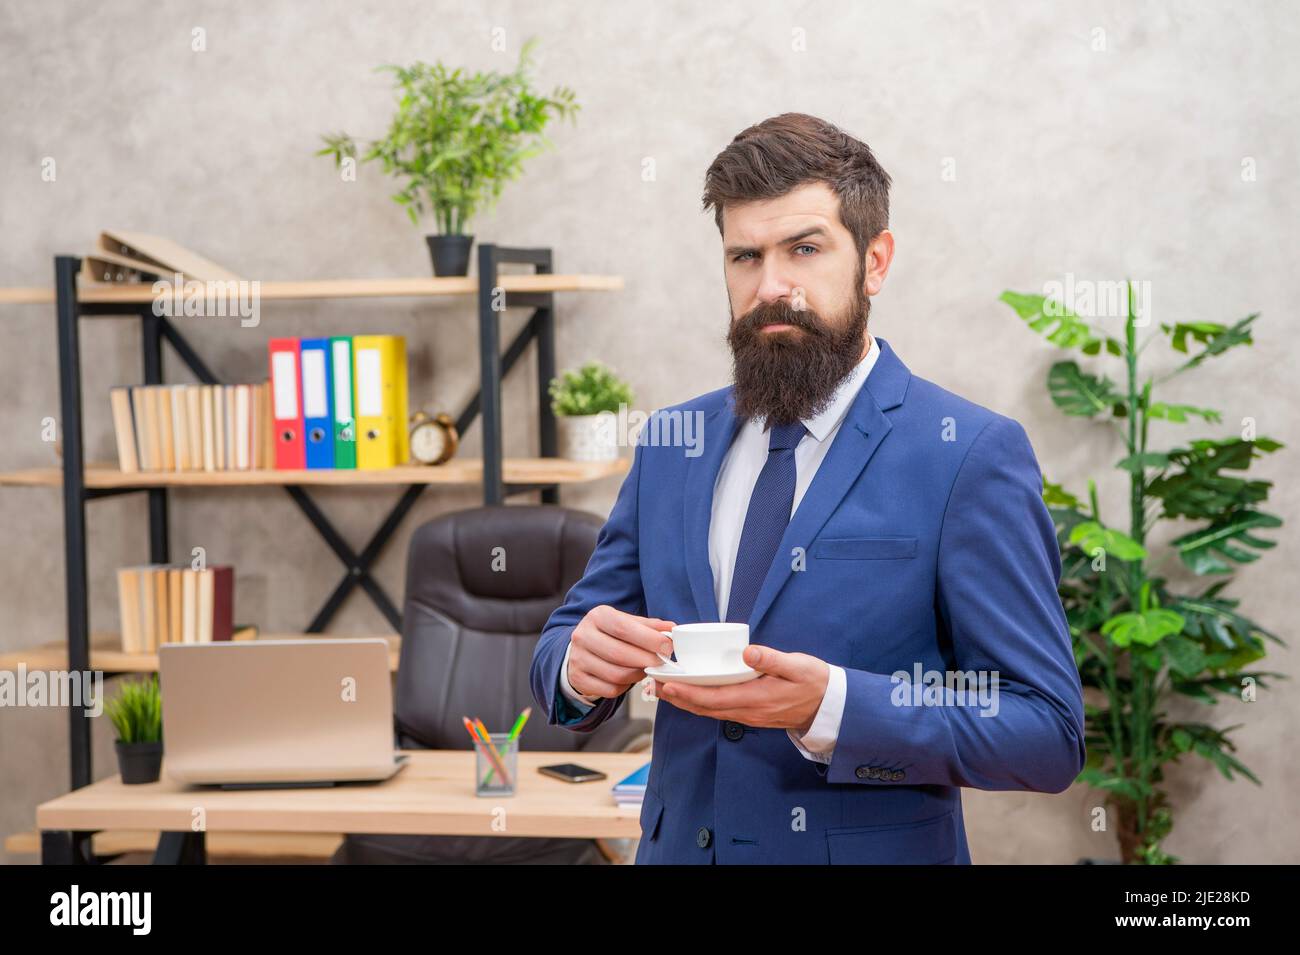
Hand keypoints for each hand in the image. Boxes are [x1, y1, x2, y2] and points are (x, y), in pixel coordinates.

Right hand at [567, 605, 675, 699]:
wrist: (582, 650)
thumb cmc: (610, 635)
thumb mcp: (627, 623)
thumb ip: (650, 626)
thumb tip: (671, 629)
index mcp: (597, 616)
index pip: (624, 628)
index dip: (649, 639)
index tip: (667, 646)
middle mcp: (583, 636)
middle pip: (619, 653)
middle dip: (647, 660)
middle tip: (662, 662)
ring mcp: (578, 659)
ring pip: (616, 675)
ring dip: (638, 674)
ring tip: (646, 669)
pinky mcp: (579, 679)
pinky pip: (610, 689)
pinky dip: (626, 687)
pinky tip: (630, 678)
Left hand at [653, 645, 828, 733]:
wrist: (829, 706)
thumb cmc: (813, 682)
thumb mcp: (798, 666)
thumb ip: (772, 658)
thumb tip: (748, 652)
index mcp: (756, 698)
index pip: (714, 698)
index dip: (689, 692)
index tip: (669, 684)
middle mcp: (748, 711)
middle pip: (705, 707)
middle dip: (679, 697)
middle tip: (655, 684)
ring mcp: (748, 715)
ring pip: (710, 711)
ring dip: (686, 702)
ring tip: (664, 690)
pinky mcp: (750, 714)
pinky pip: (719, 711)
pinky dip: (700, 704)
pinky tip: (691, 695)